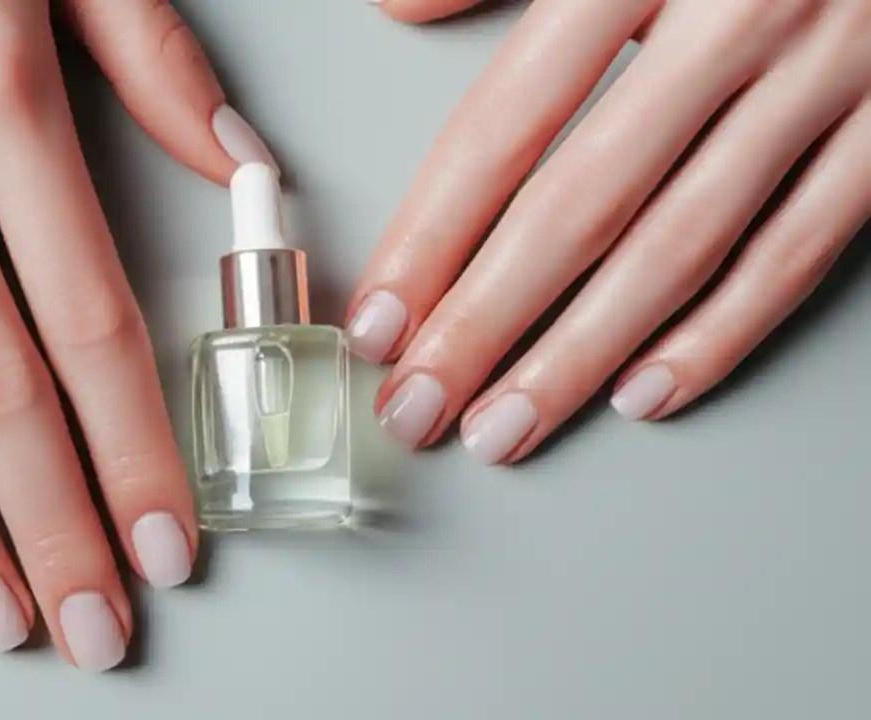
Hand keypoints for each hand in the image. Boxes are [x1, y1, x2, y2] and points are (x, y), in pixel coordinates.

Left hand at [352, 0, 870, 462]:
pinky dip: (721, 332)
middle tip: (417, 406)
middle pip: (580, 206)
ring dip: (581, 354)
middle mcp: (734, 20)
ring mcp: (825, 76)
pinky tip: (644, 391)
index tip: (380, 318)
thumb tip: (400, 6)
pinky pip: (800, 250)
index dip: (432, 234)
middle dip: (485, 324)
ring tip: (504, 426)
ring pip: (681, 246)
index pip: (506, 123)